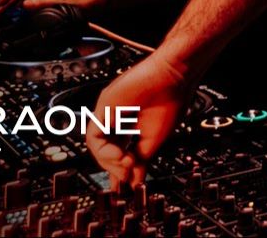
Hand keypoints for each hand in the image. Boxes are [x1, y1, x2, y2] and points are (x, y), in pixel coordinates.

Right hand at [0, 0, 103, 15]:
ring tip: (8, 15)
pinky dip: (26, 10)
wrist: (96, 2)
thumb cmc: (83, 2)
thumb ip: (42, 5)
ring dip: (17, 6)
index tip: (1, 4)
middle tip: (0, 12)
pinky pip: (35, 4)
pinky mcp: (54, 2)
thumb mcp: (60, 4)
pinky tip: (24, 16)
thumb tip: (24, 5)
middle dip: (9, 2)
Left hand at [86, 51, 193, 188]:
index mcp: (131, 125)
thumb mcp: (153, 141)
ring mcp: (109, 114)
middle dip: (115, 168)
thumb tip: (135, 182)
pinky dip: (105, 152)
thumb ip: (140, 161)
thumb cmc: (169, 103)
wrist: (173, 80)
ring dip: (111, 162)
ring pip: (97, 146)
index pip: (118, 151)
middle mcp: (117, 119)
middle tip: (129, 175)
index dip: (118, 168)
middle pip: (106, 151)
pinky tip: (122, 155)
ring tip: (128, 162)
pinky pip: (94, 137)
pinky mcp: (103, 108)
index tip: (122, 186)